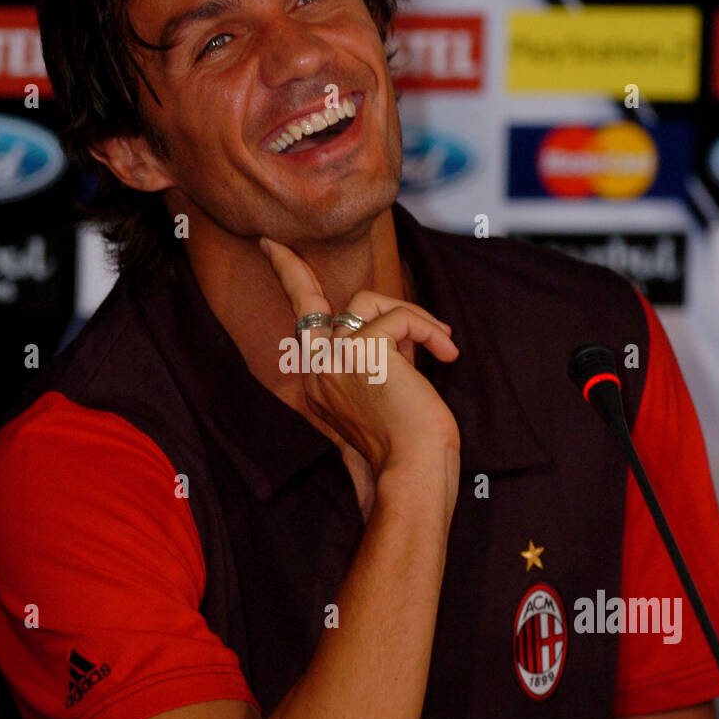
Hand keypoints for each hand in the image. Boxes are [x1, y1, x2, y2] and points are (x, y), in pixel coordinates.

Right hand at [259, 237, 460, 482]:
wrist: (412, 474)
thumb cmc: (405, 450)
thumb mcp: (381, 402)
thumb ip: (375, 367)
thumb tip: (399, 338)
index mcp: (319, 380)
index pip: (301, 319)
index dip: (287, 276)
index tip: (271, 244)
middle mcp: (318, 366)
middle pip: (313, 298)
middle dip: (308, 273)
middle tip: (308, 264)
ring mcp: (336, 357)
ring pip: (370, 301)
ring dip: (414, 317)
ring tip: (442, 348)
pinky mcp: (363, 350)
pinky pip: (400, 317)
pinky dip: (430, 330)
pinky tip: (447, 356)